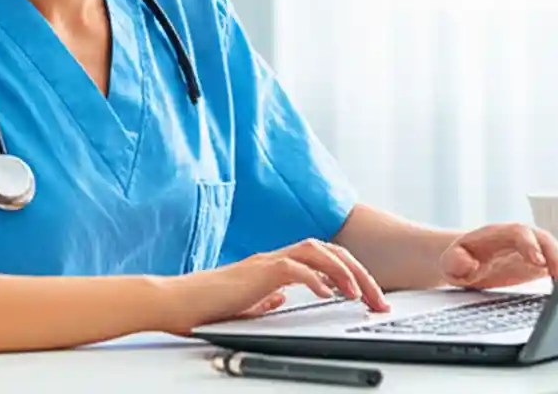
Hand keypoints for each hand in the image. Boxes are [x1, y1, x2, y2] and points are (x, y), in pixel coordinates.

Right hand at [163, 238, 391, 333]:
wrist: (178, 303)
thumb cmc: (206, 306)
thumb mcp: (247, 305)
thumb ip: (267, 298)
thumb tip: (283, 298)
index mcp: (277, 264)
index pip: (326, 261)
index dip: (352, 276)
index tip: (370, 299)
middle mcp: (276, 257)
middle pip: (331, 252)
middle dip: (361, 274)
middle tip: (379, 300)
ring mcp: (267, 261)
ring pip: (318, 251)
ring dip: (344, 272)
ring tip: (360, 294)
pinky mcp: (258, 271)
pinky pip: (294, 268)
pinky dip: (316, 278)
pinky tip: (328, 295)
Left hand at [439, 223, 557, 288]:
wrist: (467, 260)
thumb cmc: (461, 261)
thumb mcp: (450, 262)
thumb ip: (455, 261)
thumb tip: (469, 264)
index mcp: (499, 234)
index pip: (519, 233)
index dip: (531, 245)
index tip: (539, 262)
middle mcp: (521, 238)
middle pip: (545, 239)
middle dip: (557, 255)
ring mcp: (534, 248)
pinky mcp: (544, 262)